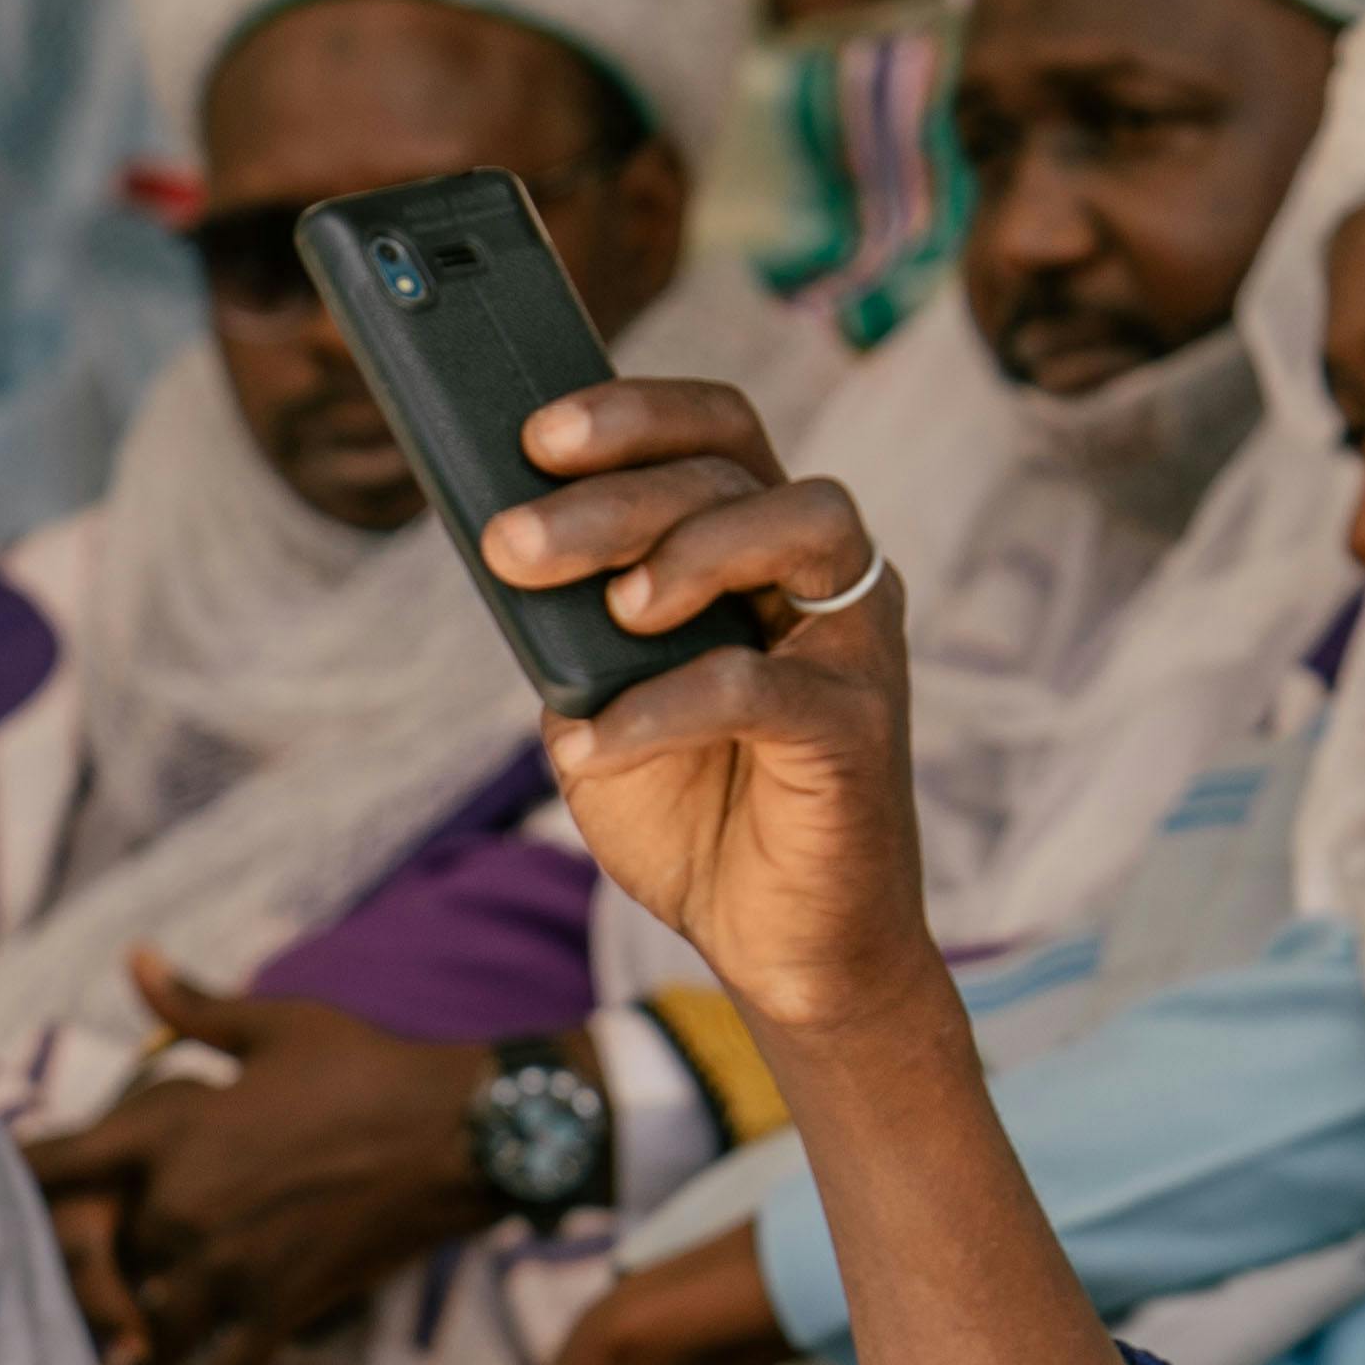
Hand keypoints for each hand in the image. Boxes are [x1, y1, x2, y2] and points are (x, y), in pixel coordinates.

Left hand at [21, 965, 511, 1364]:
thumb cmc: (366, 1064)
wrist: (457, 1130)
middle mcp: (183, 1207)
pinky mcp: (281, 1307)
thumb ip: (192, 1007)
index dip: (18, 1177)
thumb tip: (135, 960)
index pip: (63, 1162)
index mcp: (171, 1133)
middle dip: (88, 1289)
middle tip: (62, 1318)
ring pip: (154, 1331)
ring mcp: (229, 1266)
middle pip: (101, 1265)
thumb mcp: (273, 1025)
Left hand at [488, 382, 927, 1036]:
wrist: (781, 948)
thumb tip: (508, 560)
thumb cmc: (696, 816)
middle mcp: (823, 578)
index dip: (635, 416)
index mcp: (762, 551)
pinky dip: (663, 707)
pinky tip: (591, 746)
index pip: (717, 433)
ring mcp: (853, 646)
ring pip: (795, 526)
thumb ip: (572, 635)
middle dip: (612, 496)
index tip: (536, 437)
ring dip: (685, 549)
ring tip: (610, 610)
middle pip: (732, 471)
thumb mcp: (604, 707)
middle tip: (512, 543)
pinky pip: (761, 686)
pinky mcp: (856, 729)